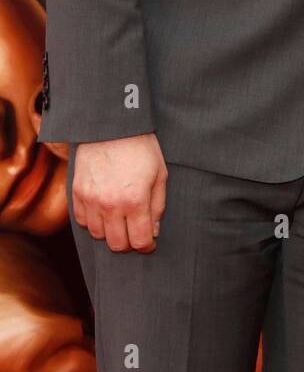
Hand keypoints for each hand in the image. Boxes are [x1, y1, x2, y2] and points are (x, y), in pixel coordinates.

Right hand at [71, 133, 166, 253]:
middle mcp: (111, 204)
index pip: (139, 241)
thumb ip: (158, 206)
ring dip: (110, 232)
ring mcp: (91, 199)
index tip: (149, 242)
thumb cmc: (141, 148)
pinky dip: (93, 221)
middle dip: (129, 242)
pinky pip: (82, 221)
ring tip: (119, 219)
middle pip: (117, 244)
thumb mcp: (160, 174)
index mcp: (135, 200)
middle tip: (134, 232)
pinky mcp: (77, 192)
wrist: (112, 125)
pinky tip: (103, 211)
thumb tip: (154, 231)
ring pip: (98, 235)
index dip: (147, 246)